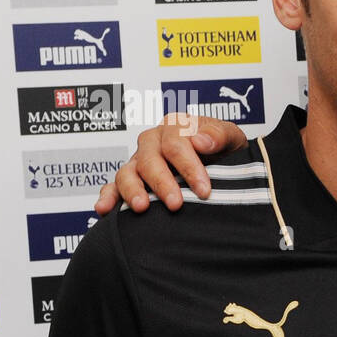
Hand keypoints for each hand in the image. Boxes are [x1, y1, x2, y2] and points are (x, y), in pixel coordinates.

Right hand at [95, 114, 248, 214]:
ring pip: (127, 172)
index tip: (204, 189)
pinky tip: (104, 209)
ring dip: (132, 190)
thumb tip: (200, 141)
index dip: (189, 166)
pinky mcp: (131, 181)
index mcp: (175, 127)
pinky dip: (107, 197)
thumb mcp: (232, 137)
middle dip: (162, 183)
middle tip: (176, 204)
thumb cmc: (225, 149)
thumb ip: (219, 135)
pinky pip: (113, 187)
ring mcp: (139, 162)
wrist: (225, 163)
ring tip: (141, 207)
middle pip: (149, 160)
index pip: (175, 144)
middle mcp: (152, 142)